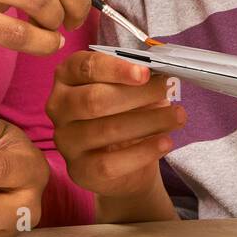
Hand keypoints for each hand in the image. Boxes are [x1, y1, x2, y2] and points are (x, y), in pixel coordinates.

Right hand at [46, 49, 186, 196]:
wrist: (124, 163)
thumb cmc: (124, 113)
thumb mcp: (130, 90)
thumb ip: (139, 81)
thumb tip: (162, 77)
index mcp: (67, 77)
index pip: (85, 67)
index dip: (115, 68)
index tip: (145, 73)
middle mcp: (58, 106)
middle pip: (94, 99)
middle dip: (136, 95)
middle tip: (168, 90)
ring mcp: (65, 140)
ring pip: (105, 130)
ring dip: (148, 122)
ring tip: (178, 116)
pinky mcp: (79, 170)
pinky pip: (110, 163)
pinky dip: (143, 152)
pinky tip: (166, 142)